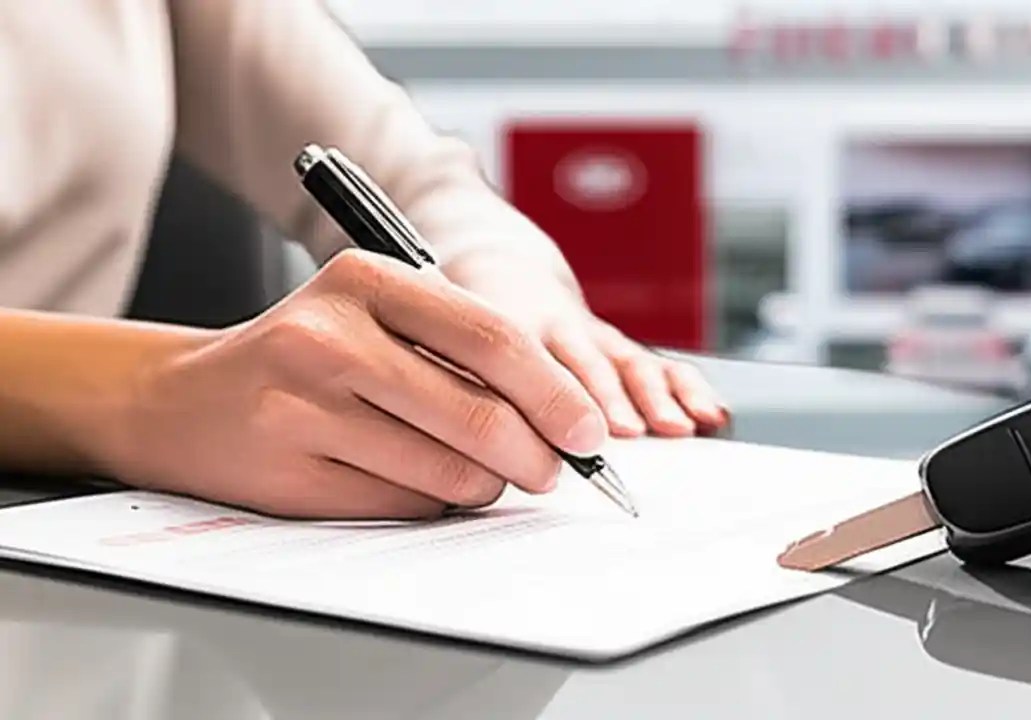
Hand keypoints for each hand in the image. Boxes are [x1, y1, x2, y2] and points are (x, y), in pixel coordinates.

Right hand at [114, 250, 607, 519]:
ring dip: (485, 484)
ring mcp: (304, 408)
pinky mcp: (291, 474)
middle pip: (478, 413)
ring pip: (448, 471)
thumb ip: (461, 347)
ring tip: (479, 472)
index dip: (554, 391)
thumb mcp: (378, 315)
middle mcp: (330, 337)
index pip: (492, 337)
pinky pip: (405, 505)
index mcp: (367, 279)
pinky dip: (433, 504)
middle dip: (537, 454)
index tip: (589, 430)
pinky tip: (414, 480)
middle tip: (555, 469)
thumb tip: (560, 415)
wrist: (187, 399)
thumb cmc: (307, 354)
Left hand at [444, 255, 729, 438]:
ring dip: (652, 398)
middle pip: (582, 363)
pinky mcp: (618, 347)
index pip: (518, 356)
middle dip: (604, 399)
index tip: (552, 432)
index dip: (537, 393)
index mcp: (501, 325)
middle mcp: (556, 330)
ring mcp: (593, 339)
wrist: (500, 269)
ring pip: (626, 363)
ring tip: (674, 428)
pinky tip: (710, 415)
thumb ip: (447, 375)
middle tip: (623, 434)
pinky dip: (687, 389)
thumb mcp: (443, 336)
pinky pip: (660, 366)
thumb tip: (446, 435)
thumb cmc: (467, 317)